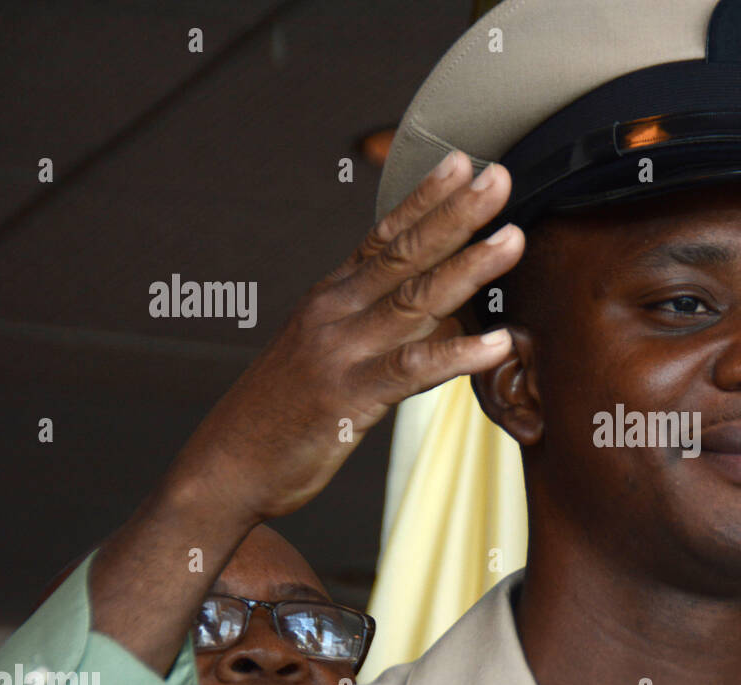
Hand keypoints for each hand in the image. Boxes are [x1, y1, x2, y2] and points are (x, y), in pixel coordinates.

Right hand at [84, 153, 523, 676]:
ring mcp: (343, 351)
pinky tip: (498, 342)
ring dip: (469, 267)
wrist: (227, 464)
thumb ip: (383, 330)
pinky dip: (459, 354)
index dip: (424, 198)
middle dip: (456, 212)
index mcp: (331, 297)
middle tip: (497, 177)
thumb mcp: (330, 355)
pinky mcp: (351, 397)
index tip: (461, 162)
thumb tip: (446, 317)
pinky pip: (413, 369)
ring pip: (415, 299)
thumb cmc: (283, 414)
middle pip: (405, 252)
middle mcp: (336, 312)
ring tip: (513, 239)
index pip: (383, 235)